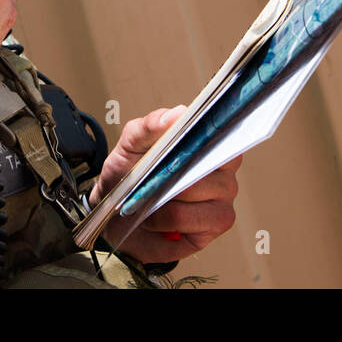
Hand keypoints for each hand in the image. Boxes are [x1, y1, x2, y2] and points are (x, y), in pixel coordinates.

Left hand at [87, 106, 241, 265]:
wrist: (117, 218)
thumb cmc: (131, 176)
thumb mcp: (131, 145)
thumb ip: (150, 125)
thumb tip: (178, 114)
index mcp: (210, 142)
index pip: (220, 130)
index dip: (200, 131)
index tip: (178, 135)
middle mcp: (224, 171)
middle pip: (203, 162)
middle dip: (169, 168)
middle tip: (149, 174)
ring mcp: (223, 199)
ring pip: (192, 191)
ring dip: (160, 196)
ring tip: (148, 200)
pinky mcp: (215, 227)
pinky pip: (186, 218)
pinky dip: (162, 219)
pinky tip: (155, 220)